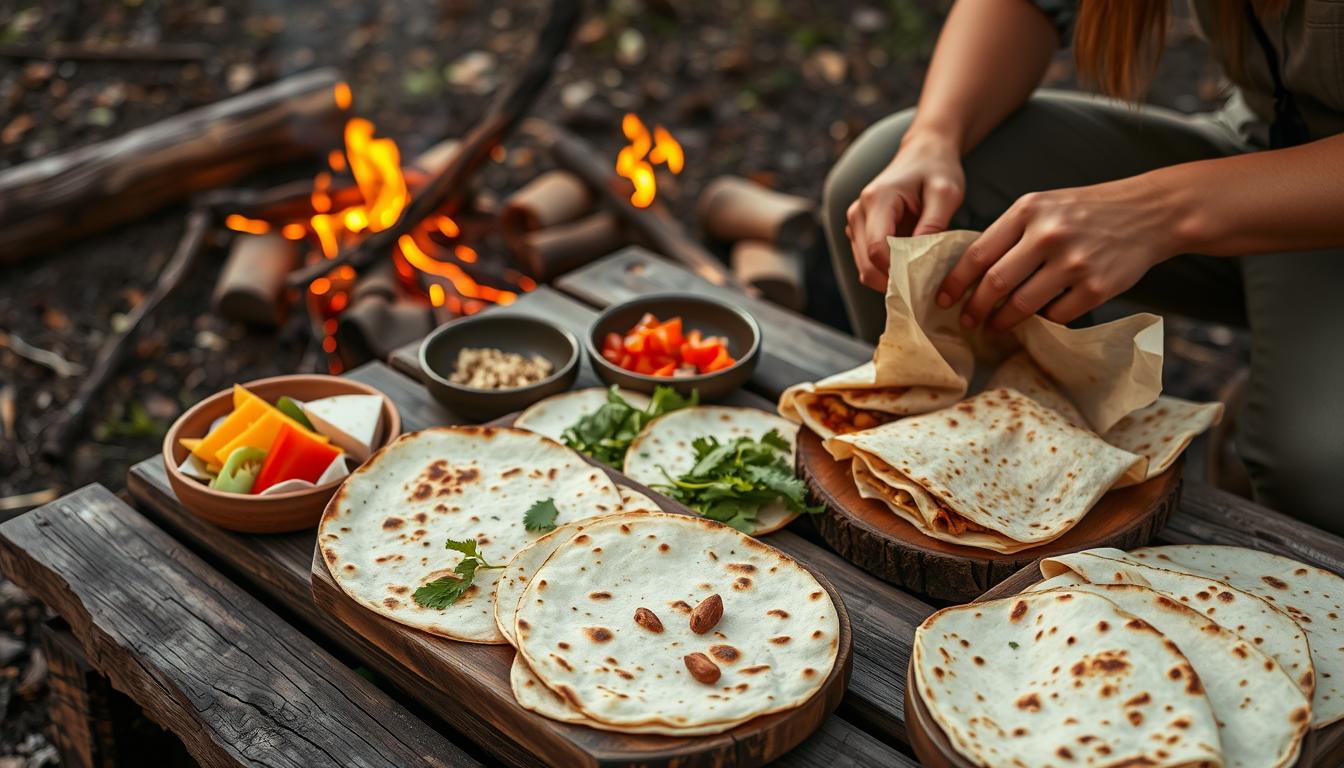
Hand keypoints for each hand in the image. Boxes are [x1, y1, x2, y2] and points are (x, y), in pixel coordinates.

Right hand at [846, 132, 964, 290]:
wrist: (923, 152)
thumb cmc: (937, 169)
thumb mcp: (946, 192)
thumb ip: (934, 223)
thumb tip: (920, 258)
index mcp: (876, 200)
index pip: (876, 249)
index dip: (897, 272)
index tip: (924, 281)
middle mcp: (858, 212)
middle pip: (866, 264)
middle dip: (893, 281)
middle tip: (925, 289)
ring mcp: (854, 222)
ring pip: (864, 268)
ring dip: (889, 278)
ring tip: (919, 277)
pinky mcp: (858, 231)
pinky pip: (867, 262)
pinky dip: (886, 271)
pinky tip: (910, 267)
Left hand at [936, 176, 1182, 330]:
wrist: (1149, 212)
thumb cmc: (1085, 211)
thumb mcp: (1043, 205)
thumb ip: (1009, 232)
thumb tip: (969, 273)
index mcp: (1028, 210)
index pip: (978, 254)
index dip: (955, 282)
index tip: (942, 300)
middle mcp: (1048, 234)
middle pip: (995, 283)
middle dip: (975, 308)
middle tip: (966, 321)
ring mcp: (1074, 262)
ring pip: (1022, 304)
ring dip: (1002, 321)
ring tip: (994, 326)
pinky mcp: (1097, 287)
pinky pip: (1056, 315)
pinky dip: (1044, 319)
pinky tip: (1040, 316)